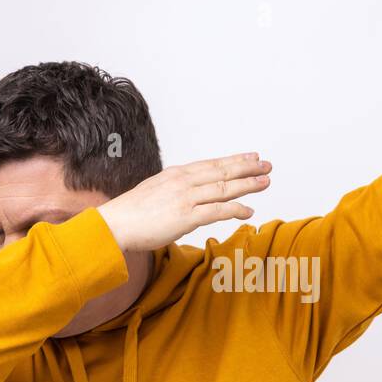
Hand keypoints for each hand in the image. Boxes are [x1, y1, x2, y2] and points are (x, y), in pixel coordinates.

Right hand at [97, 153, 271, 250]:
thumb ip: (174, 190)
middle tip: (267, 165)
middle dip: (247, 168)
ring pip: (224, 188)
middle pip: (222, 171)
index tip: (250, 157)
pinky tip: (249, 210)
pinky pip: (218, 211)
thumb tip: (188, 194)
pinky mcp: (186, 216)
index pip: (211, 164)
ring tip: (265, 182)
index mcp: (176, 174)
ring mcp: (186, 198)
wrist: (114, 224)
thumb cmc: (132, 213)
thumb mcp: (155, 191)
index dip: (233, 160)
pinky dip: (236, 209)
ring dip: (247, 185)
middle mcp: (184, 182)